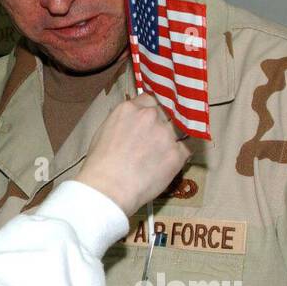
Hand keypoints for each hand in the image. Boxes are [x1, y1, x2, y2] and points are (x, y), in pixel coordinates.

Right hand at [75, 93, 190, 215]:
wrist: (109, 187)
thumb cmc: (100, 164)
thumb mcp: (104, 131)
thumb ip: (123, 120)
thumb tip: (132, 121)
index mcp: (129, 109)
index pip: (151, 98)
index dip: (153, 108)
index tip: (154, 116)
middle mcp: (150, 116)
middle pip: (168, 110)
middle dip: (165, 121)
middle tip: (159, 135)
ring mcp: (165, 134)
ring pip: (180, 128)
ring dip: (174, 137)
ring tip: (164, 151)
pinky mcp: (177, 153)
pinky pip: (186, 149)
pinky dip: (179, 155)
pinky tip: (167, 163)